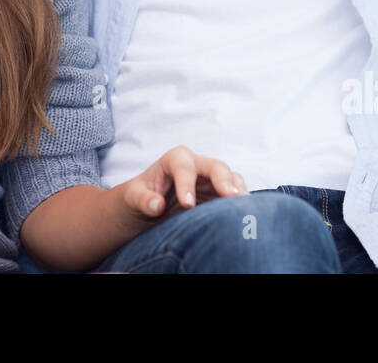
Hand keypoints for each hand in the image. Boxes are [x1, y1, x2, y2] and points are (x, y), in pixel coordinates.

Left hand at [118, 145, 246, 224]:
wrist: (148, 210)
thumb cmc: (139, 199)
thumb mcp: (131, 198)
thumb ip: (142, 199)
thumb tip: (156, 204)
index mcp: (174, 160)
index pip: (183, 165)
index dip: (186, 183)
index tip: (187, 205)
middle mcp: (197, 166)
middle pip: (215, 166)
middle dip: (223, 180)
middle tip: (230, 197)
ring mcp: (212, 181)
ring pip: (232, 179)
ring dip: (238, 192)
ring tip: (243, 207)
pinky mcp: (221, 197)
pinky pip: (237, 196)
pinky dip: (242, 205)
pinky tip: (245, 217)